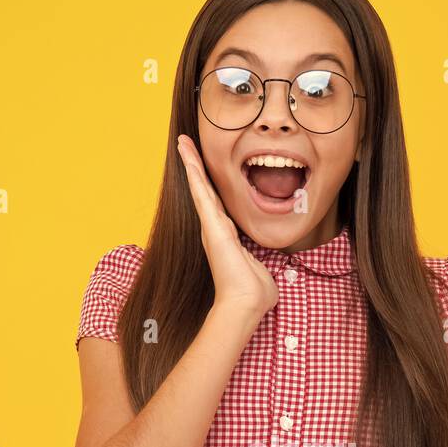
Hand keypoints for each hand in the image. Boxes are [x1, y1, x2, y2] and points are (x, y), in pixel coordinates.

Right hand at [176, 134, 278, 321]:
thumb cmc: (254, 293)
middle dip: (195, 167)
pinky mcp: (212, 226)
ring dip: (192, 163)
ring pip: (200, 187)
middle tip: (185, 145)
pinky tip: (187, 155)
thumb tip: (264, 270)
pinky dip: (194, 172)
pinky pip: (201, 193)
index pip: (216, 204)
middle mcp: (215, 229)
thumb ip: (259, 262)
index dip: (209, 185)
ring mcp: (212, 227)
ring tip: (183, 143)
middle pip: (204, 191)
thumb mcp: (260, 269)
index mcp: (225, 237)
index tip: (202, 168)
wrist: (245, 304)